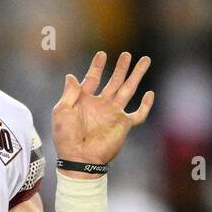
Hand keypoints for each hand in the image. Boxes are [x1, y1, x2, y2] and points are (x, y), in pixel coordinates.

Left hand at [52, 51, 153, 174]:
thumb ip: (69, 93)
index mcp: (85, 100)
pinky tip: (150, 94)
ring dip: (136, 75)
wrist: (79, 157)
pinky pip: (138, 114)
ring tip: (144, 60)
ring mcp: (113, 113)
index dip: (97, 66)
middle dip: (121, 67)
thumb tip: (70, 76)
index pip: (92, 78)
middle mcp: (101, 104)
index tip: (101, 54)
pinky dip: (145, 105)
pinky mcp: (124, 124)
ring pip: (128, 89)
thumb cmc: (66, 136)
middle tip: (126, 54)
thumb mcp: (61, 111)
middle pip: (114, 81)